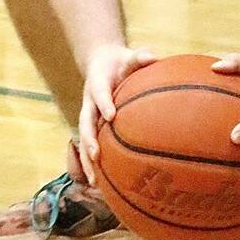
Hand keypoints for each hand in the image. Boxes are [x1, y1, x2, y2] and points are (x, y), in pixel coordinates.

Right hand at [77, 44, 157, 184]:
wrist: (99, 61)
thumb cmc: (120, 61)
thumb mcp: (129, 55)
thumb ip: (140, 57)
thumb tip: (154, 57)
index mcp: (98, 82)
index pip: (100, 92)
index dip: (104, 103)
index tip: (111, 116)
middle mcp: (89, 101)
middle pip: (86, 122)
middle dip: (90, 139)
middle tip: (96, 155)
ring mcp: (89, 114)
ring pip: (84, 138)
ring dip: (86, 160)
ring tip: (93, 181)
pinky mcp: (91, 124)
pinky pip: (90, 144)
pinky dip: (92, 163)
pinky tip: (100, 184)